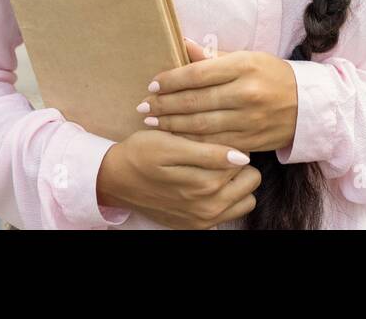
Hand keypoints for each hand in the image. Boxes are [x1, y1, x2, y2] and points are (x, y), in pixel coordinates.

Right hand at [96, 130, 259, 229]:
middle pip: (250, 180)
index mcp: (203, 183)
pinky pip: (231, 213)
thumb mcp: (171, 144)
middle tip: (216, 154)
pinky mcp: (197, 227)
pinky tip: (207, 185)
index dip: (233, 143)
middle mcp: (207, 206)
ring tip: (214, 170)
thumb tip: (243, 157)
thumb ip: (208, 153)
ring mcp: (203, 220)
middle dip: (238, 165)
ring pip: (246, 199)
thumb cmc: (142, 153)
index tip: (217, 138)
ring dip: (236, 184)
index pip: (244, 160)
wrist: (115, 179)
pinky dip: (227, 199)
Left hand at [135, 38, 299, 153]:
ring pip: (200, 125)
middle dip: (164, 104)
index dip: (172, 80)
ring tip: (151, 120)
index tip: (153, 84)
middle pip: (195, 101)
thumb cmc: (272, 76)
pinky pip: (213, 143)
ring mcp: (248, 119)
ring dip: (171, 124)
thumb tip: (182, 43)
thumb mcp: (247, 58)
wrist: (308, 105)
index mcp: (244, 66)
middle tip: (143, 106)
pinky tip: (174, 137)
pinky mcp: (250, 141)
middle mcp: (246, 93)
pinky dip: (190, 141)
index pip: (198, 73)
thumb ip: (214, 57)